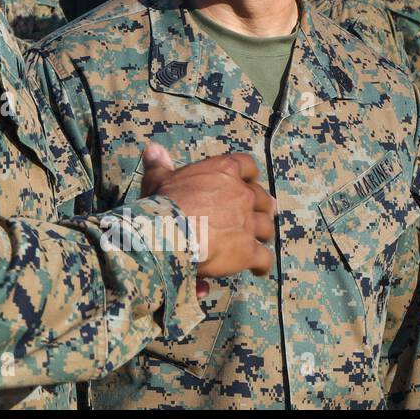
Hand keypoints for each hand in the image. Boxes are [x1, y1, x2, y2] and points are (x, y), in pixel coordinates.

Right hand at [139, 143, 275, 295]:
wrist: (168, 233)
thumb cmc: (163, 203)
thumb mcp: (157, 179)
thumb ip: (159, 164)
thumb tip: (152, 149)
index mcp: (223, 171)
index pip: (246, 165)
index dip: (248, 175)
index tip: (246, 181)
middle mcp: (242, 194)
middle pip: (262, 198)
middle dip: (261, 207)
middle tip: (255, 214)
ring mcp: (248, 223)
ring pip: (266, 227)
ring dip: (262, 234)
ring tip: (256, 241)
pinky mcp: (249, 251)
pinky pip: (264, 258)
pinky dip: (262, 264)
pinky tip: (257, 269)